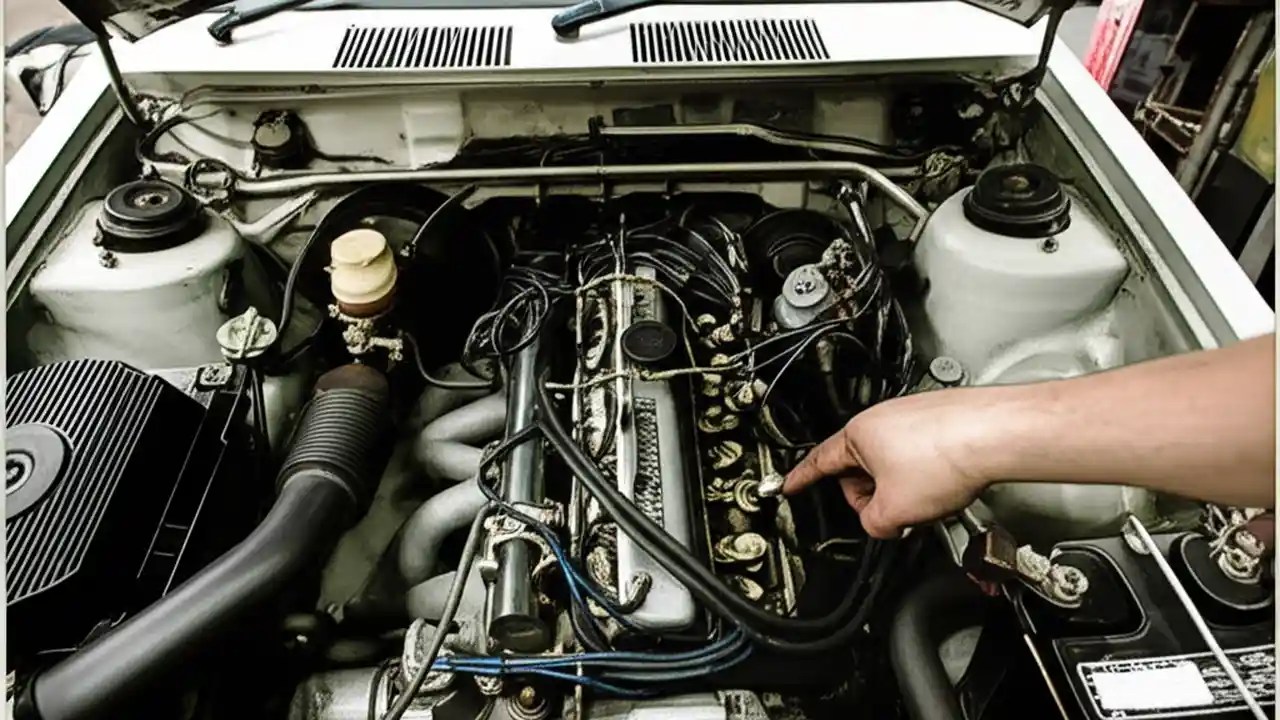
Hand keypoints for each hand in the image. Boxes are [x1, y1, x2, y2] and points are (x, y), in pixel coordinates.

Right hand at [783, 388, 1003, 537]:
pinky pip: (920, 455)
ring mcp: (911, 417)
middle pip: (862, 471)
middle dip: (875, 496)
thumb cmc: (947, 458)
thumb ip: (873, 524)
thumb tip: (880, 523)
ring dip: (905, 487)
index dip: (801, 478)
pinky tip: (948, 483)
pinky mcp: (938, 421)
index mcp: (859, 436)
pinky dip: (929, 474)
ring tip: (931, 496)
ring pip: (893, 465)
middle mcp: (882, 420)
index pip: (819, 462)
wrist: (996, 434)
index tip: (789, 484)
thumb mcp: (896, 510)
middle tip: (896, 511)